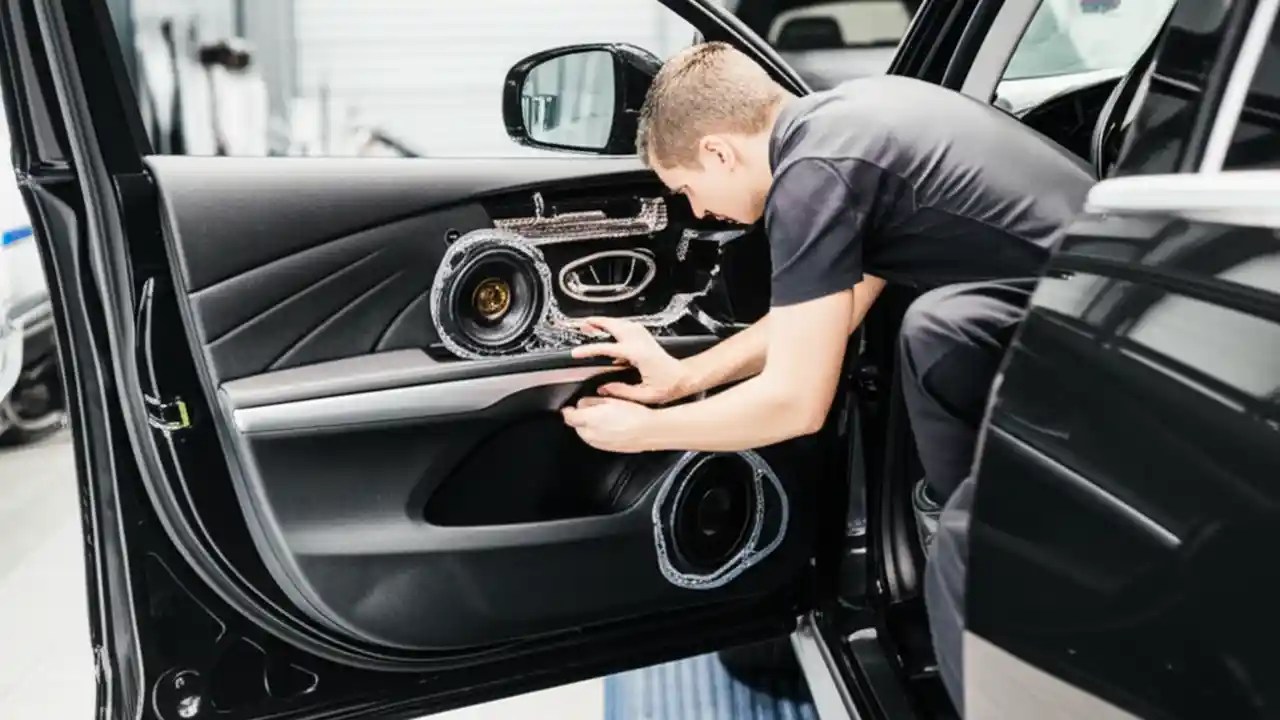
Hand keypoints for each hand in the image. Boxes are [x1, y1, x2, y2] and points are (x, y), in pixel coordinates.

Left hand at [561, 396, 654, 452]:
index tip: (570, 408)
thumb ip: (591, 402)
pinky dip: (598, 434)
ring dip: (589, 426)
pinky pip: (596, 440)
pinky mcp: (606, 449)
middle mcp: (590, 435)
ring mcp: (598, 444)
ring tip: (605, 418)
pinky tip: (611, 427)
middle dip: (580, 418)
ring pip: (585, 434)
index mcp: (589, 420)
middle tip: (593, 409)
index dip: (569, 410)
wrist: (649, 431)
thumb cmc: (633, 414)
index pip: (568, 416)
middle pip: (576, 426)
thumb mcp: (610, 400)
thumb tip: (581, 404)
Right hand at [570, 316, 690, 404]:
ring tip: (591, 324)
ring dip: (605, 322)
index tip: (577, 353)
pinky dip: (616, 325)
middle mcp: (640, 342)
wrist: (685, 377)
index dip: (589, 350)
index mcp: (637, 354)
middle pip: (614, 325)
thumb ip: (622, 392)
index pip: (607, 348)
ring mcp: (643, 338)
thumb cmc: (669, 386)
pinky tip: (610, 330)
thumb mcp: (645, 395)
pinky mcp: (646, 339)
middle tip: (581, 324)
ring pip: (621, 323)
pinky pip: (628, 326)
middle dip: (596, 323)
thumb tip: (603, 389)